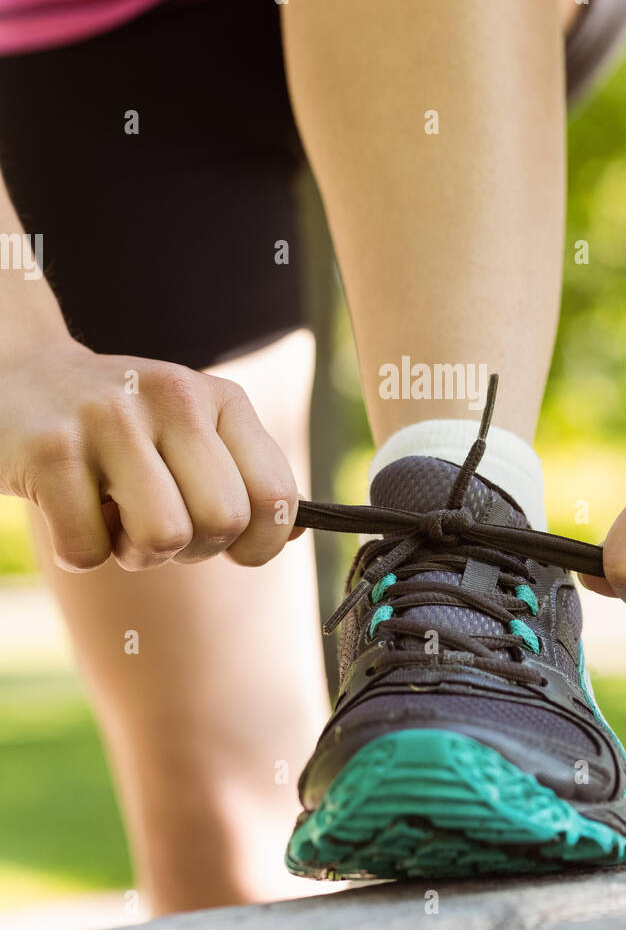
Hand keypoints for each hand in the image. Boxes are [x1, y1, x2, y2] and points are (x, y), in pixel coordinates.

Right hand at [0, 336, 299, 571]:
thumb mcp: (192, 430)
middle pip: (222, 522)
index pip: (276, 495)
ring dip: (135, 553)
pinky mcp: (50, 449)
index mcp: (220, 398)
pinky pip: (90, 551)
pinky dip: (79, 551)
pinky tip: (68, 507)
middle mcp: (172, 398)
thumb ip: (243, 474)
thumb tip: (294, 529)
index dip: (259, 545)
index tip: (229, 546)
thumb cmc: (118, 426)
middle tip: (154, 522)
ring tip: (114, 515)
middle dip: (191, 548)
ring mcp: (109, 419)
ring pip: (165, 539)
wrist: (16, 376)